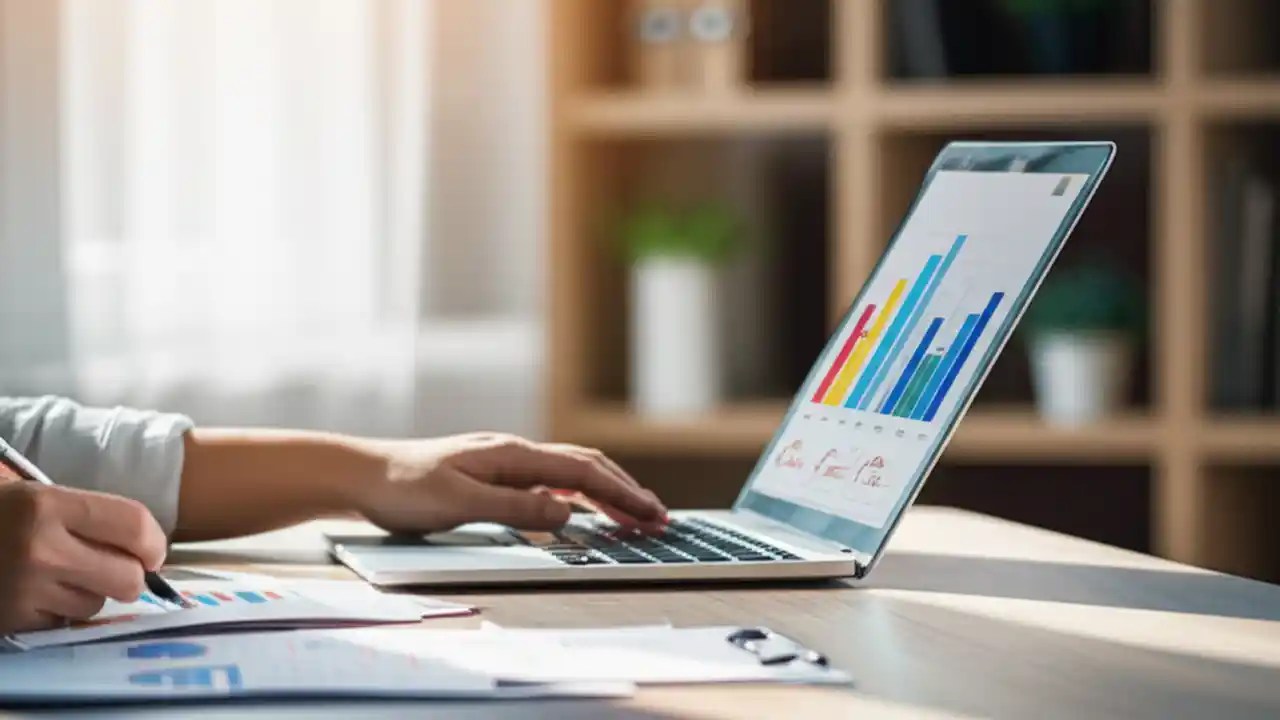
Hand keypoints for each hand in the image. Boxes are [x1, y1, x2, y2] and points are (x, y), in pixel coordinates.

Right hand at [0, 483, 166, 633]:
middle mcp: (39, 549)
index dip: (154, 542)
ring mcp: (24, 591)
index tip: (151, 551)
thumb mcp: (38, 497)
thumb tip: (149, 547)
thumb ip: (91, 517)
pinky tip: (37, 593)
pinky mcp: (12, 622)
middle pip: (128, 577)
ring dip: (90, 594)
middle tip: (115, 567)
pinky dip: (60, 612)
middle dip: (129, 575)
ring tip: (59, 575)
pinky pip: (65, 623)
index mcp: (48, 506)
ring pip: (97, 604)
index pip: (133, 525)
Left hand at [357, 433, 667, 533]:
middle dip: (626, 491)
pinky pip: (550, 480)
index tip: (652, 515)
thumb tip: (566, 512)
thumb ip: (514, 506)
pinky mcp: (494, 474)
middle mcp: (515, 452)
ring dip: (606, 492)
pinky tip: (582, 509)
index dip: (623, 494)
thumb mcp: (459, 502)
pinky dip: (578, 494)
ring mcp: (505, 461)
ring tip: (632, 515)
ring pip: (571, 472)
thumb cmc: (403, 487)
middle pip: (586, 467)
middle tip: (657, 519)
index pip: (583, 472)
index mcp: (512, 454)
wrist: (362, 473)